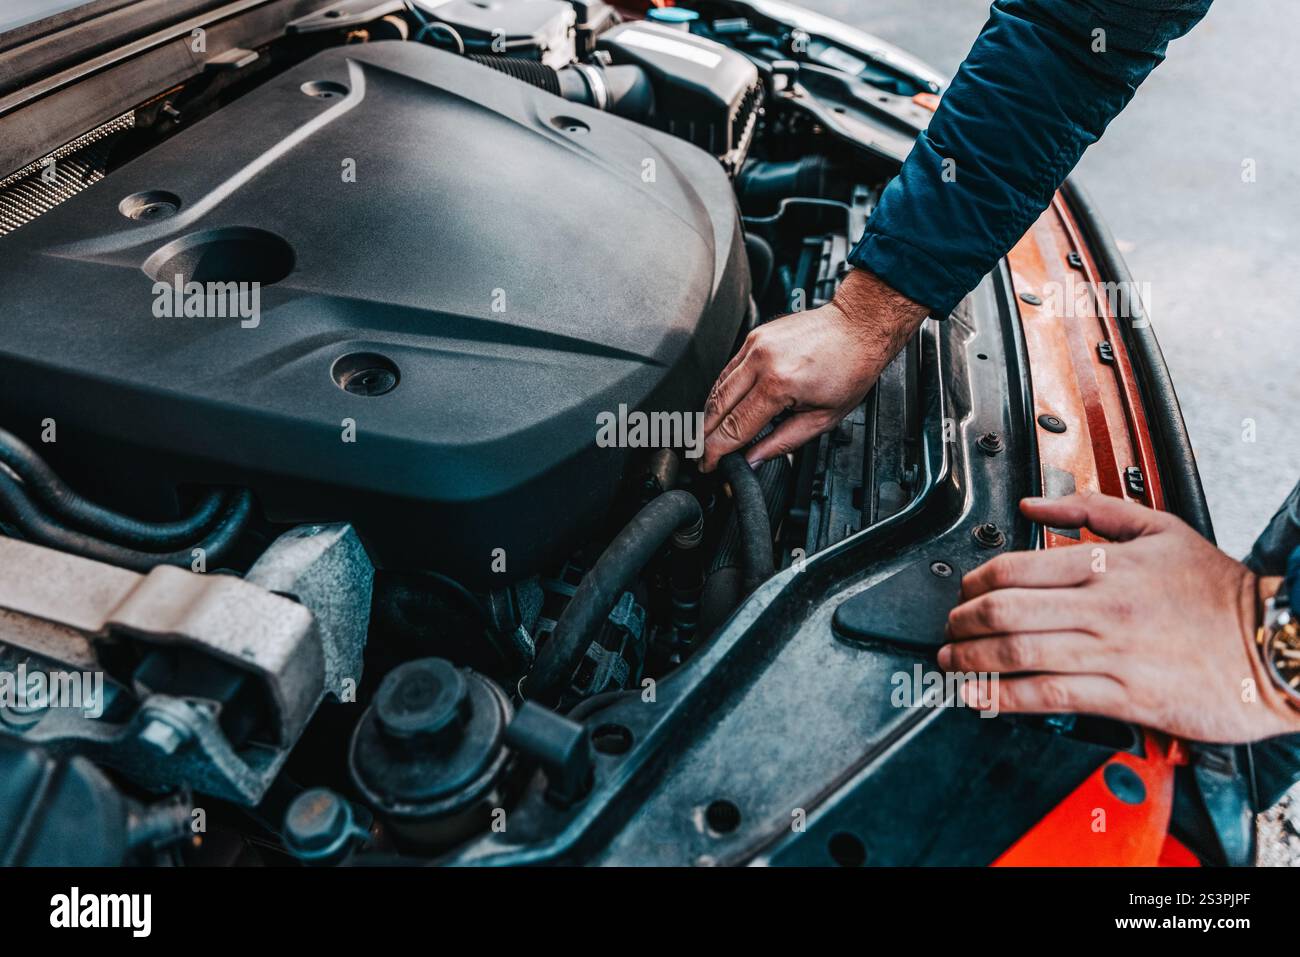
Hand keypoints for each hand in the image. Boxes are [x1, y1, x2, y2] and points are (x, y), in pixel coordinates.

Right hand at [699, 270, 927, 472]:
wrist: (858, 326)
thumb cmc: (850, 368)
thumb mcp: (822, 418)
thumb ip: (782, 443)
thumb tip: (753, 459)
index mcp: (779, 384)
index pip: (735, 427)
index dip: (716, 451)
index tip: (708, 465)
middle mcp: (761, 361)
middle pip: (717, 406)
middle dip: (703, 435)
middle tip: (698, 455)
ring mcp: (755, 345)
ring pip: (718, 386)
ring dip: (708, 414)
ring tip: (705, 435)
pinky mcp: (755, 336)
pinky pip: (728, 368)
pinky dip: (721, 390)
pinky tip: (720, 406)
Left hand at [939, 492, 1299, 742]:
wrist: (1277, 644)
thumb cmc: (1219, 592)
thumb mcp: (1159, 528)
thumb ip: (1093, 509)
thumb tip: (1037, 502)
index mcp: (1105, 565)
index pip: (1014, 569)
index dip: (974, 583)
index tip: (964, 592)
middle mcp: (1101, 608)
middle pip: (1004, 612)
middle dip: (962, 622)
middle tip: (948, 629)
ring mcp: (1110, 654)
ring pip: (1018, 655)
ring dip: (971, 661)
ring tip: (951, 662)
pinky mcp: (1124, 697)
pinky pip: (1049, 697)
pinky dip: (1005, 698)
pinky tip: (982, 699)